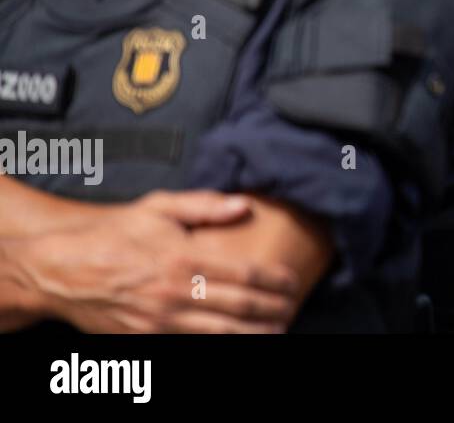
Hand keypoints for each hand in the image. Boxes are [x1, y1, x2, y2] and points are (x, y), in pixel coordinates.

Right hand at [19, 190, 299, 332]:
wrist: (61, 270)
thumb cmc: (113, 234)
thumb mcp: (158, 207)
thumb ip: (204, 205)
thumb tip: (243, 206)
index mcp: (183, 257)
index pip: (246, 273)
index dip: (275, 280)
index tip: (292, 283)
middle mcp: (175, 292)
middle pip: (240, 308)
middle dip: (272, 311)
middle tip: (292, 311)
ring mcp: (159, 322)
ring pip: (220, 335)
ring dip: (253, 336)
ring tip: (277, 333)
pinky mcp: (143, 341)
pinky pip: (189, 348)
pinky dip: (217, 348)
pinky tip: (237, 344)